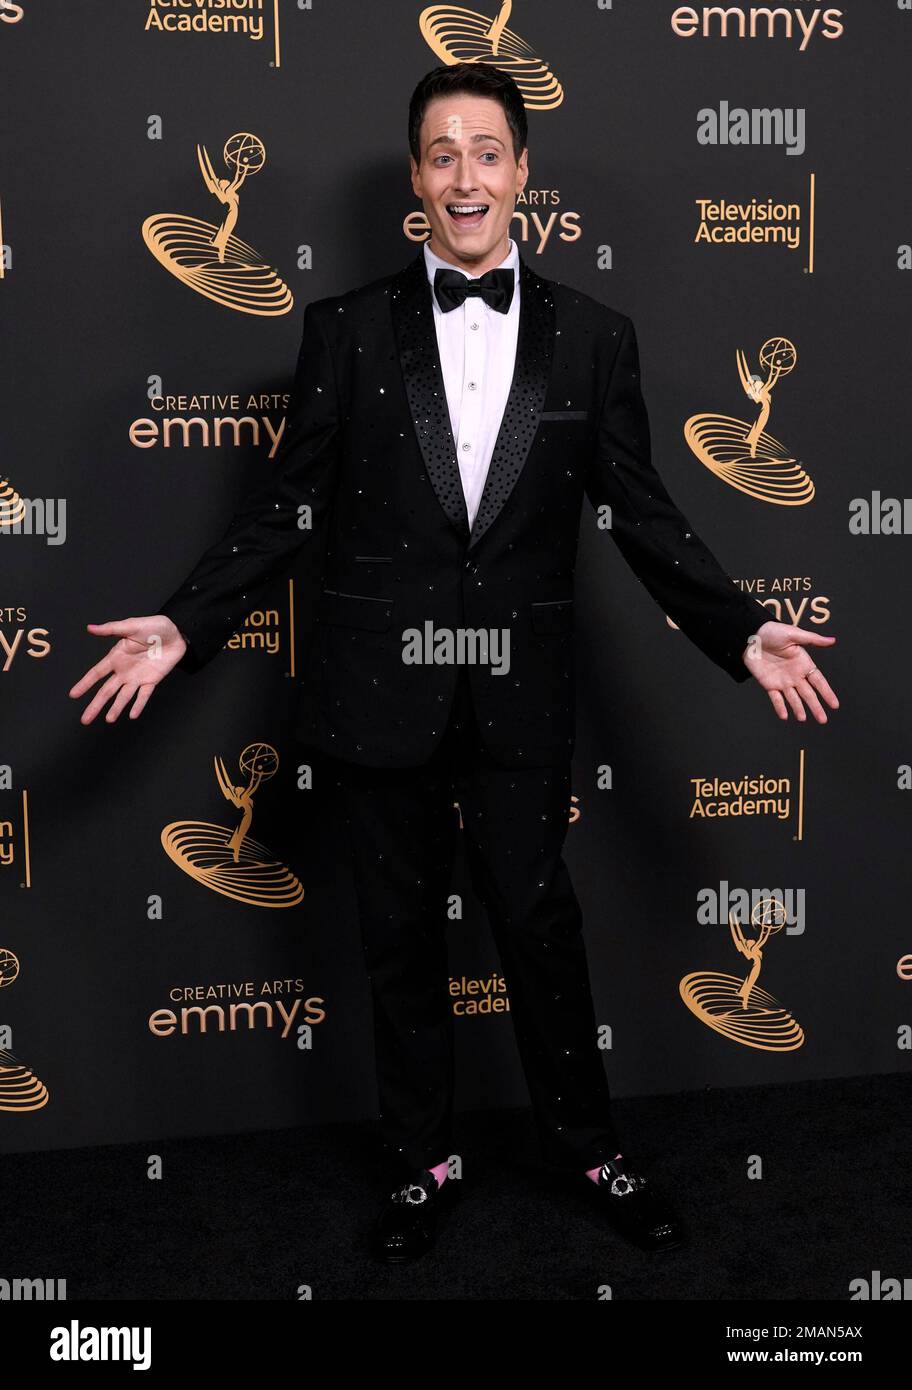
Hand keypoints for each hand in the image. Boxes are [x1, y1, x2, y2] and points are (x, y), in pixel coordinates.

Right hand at [68, 615, 186, 724]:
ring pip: (123, 696)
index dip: (84, 684)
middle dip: (95, 705)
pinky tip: (132, 715)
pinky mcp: (152, 680)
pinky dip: (139, 705)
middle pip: (106, 691)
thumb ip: (111, 629)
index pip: (96, 673)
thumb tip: (90, 628)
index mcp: (116, 657)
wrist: (176, 633)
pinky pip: (144, 695)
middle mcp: (124, 670)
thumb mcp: (131, 625)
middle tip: (85, 720)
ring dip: (116, 708)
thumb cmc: (154, 626)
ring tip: (109, 719)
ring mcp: (137, 677)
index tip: (73, 695)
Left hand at [742, 621, 837, 722]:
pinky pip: (776, 698)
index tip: (835, 705)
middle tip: (823, 720)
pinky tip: (785, 716)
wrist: (751, 636)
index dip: (827, 693)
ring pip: (793, 698)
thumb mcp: (794, 634)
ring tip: (803, 719)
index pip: (819, 682)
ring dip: (799, 709)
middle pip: (808, 694)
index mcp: (804, 663)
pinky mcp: (769, 684)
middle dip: (816, 707)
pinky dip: (780, 707)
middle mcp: (795, 675)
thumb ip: (813, 639)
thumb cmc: (773, 631)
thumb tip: (832, 640)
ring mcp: (782, 681)